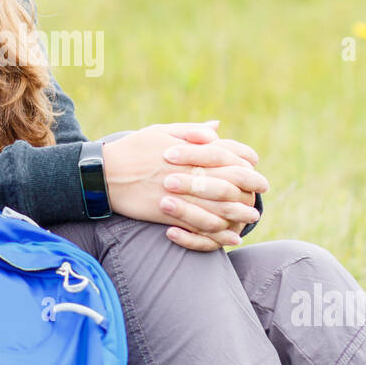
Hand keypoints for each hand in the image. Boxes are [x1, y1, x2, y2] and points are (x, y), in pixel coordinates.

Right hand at [101, 121, 266, 249]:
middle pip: (229, 180)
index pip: (226, 153)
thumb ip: (192, 130)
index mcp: (187, 149)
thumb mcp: (161, 131)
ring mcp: (179, 193)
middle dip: (250, 186)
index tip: (255, 165)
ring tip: (251, 217)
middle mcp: (187, 170)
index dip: (244, 160)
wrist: (103, 173)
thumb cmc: (132, 149)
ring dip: (239, 212)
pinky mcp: (169, 213)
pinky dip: (217, 232)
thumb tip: (217, 128)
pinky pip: (199, 225)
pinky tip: (229, 236)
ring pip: (218, 206)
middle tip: (262, 190)